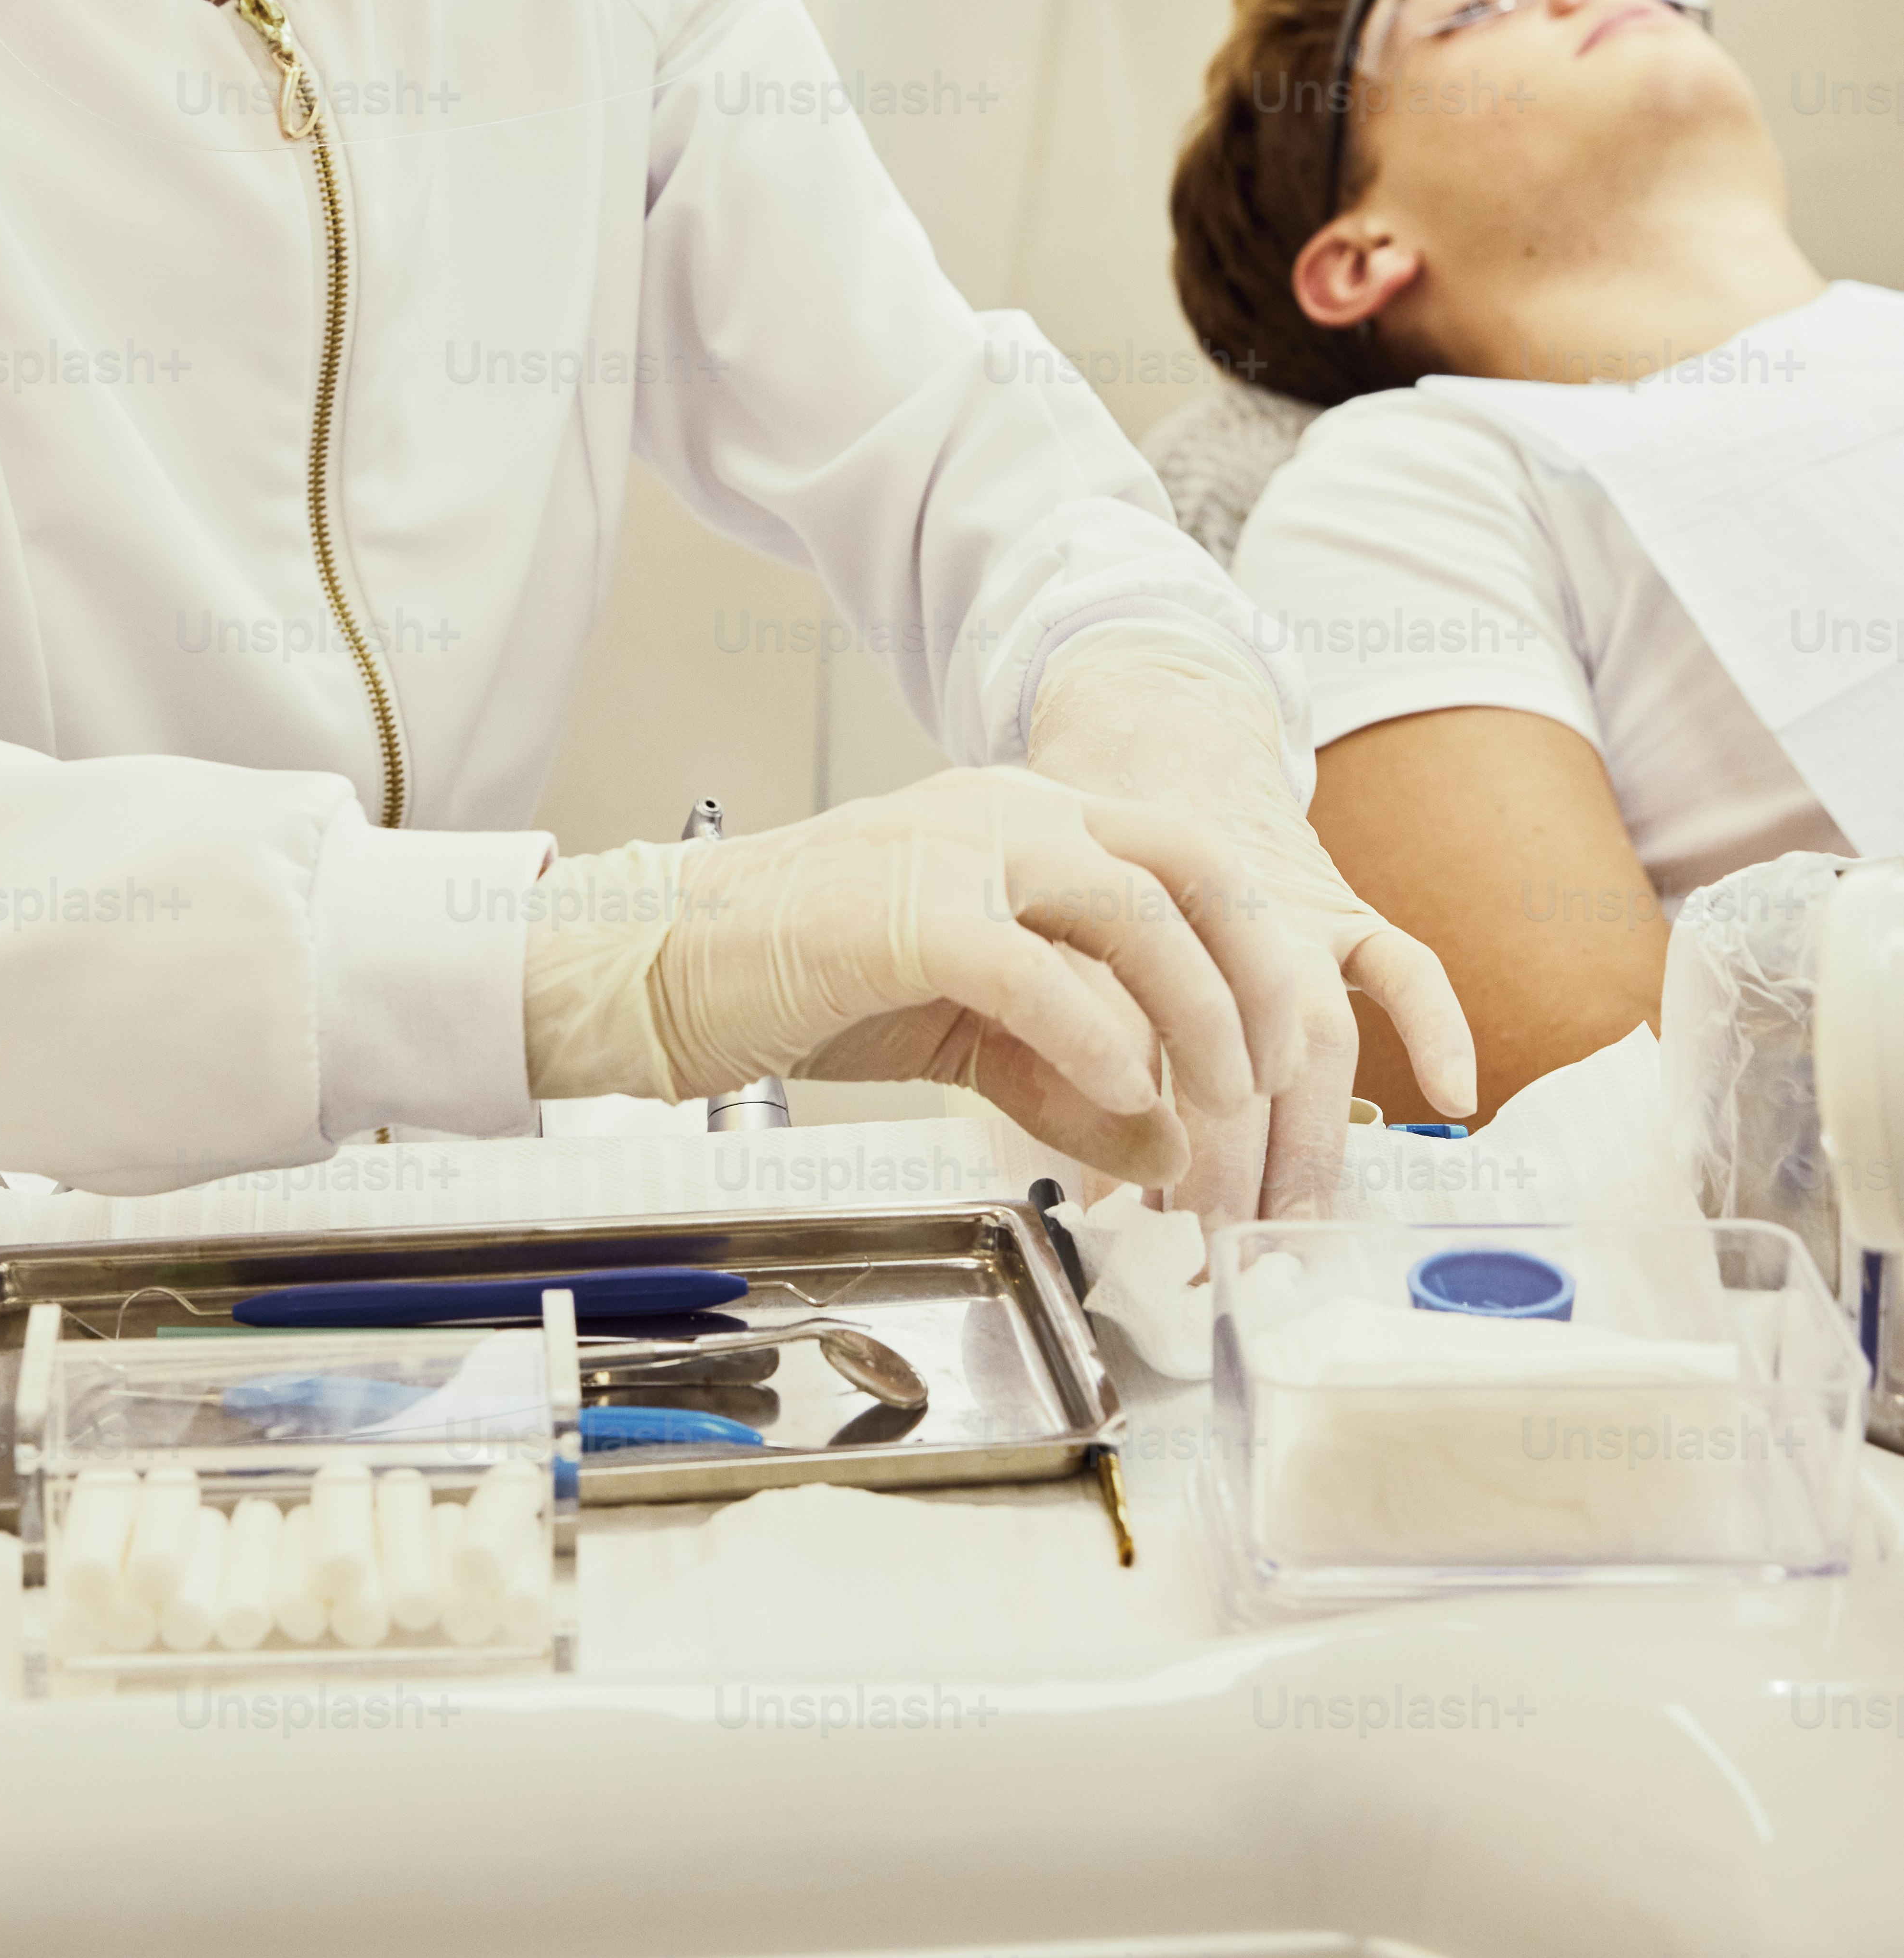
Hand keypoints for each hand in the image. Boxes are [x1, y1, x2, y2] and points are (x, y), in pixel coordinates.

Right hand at [521, 768, 1303, 1185]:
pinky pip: (1035, 966)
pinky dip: (1097, 1035)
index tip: (1283, 1052)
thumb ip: (1078, 1081)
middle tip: (1270, 1084)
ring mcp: (956, 846)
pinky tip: (1124, 1097)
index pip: (1189, 854)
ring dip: (1195, 1014)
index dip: (1255, 951)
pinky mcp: (906, 911)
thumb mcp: (979, 1035)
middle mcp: (1006, 806)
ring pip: (1129, 906)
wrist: (674, 962)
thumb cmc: (824, 982)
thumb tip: (1177, 1151)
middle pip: (1187, 866)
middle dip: (1252, 978)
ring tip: (1214, 1104)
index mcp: (1029, 812)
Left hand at [1027, 642, 1473, 1216]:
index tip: (1132, 1224)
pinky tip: (1452, 1094)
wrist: (1146, 734)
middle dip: (1228, 1166)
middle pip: (1235, 1058)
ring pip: (1315, 1030)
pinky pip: (1401, 963)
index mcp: (1132, 936)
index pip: (1145, 1055)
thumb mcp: (1047, 938)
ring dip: (1309, 1133)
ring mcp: (1294, 917)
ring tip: (1296, 1226)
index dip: (1142, 1144)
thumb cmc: (1090, 859)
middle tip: (1213, 1253)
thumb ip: (1057, 1047)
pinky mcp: (1342, 908)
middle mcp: (1219, 931)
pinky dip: (1434, 1024)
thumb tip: (1077, 1188)